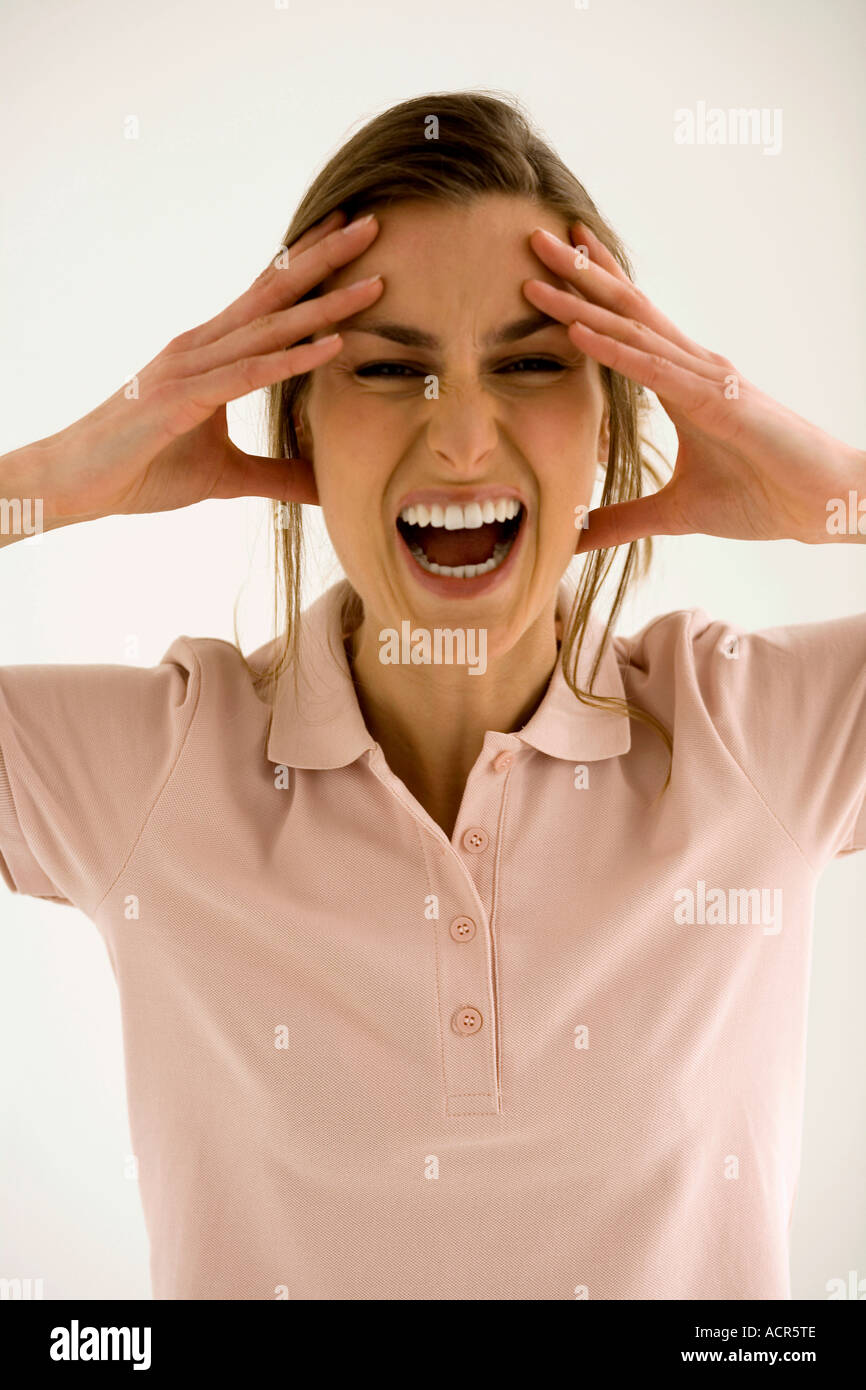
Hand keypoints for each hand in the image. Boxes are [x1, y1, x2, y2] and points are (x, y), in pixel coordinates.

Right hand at [22, 210, 383, 524]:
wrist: (75, 482)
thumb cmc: (142, 469)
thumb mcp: (225, 477)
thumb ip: (277, 476)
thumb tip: (325, 487)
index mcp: (209, 353)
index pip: (265, 296)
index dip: (307, 262)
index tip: (349, 231)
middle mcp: (201, 347)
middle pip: (274, 293)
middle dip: (326, 259)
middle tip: (375, 223)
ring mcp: (190, 369)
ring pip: (269, 328)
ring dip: (324, 305)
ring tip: (374, 283)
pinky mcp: (181, 400)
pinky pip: (247, 376)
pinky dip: (291, 360)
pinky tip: (331, 346)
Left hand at [523, 222, 864, 552]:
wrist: (823, 503)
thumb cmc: (764, 498)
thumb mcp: (675, 515)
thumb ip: (622, 520)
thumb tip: (577, 535)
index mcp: (682, 384)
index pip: (628, 328)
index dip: (591, 294)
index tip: (549, 269)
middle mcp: (692, 368)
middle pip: (626, 310)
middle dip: (579, 275)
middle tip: (533, 239)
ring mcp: (706, 379)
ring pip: (633, 330)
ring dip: (583, 301)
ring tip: (539, 274)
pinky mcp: (717, 402)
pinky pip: (654, 371)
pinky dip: (613, 351)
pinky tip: (577, 333)